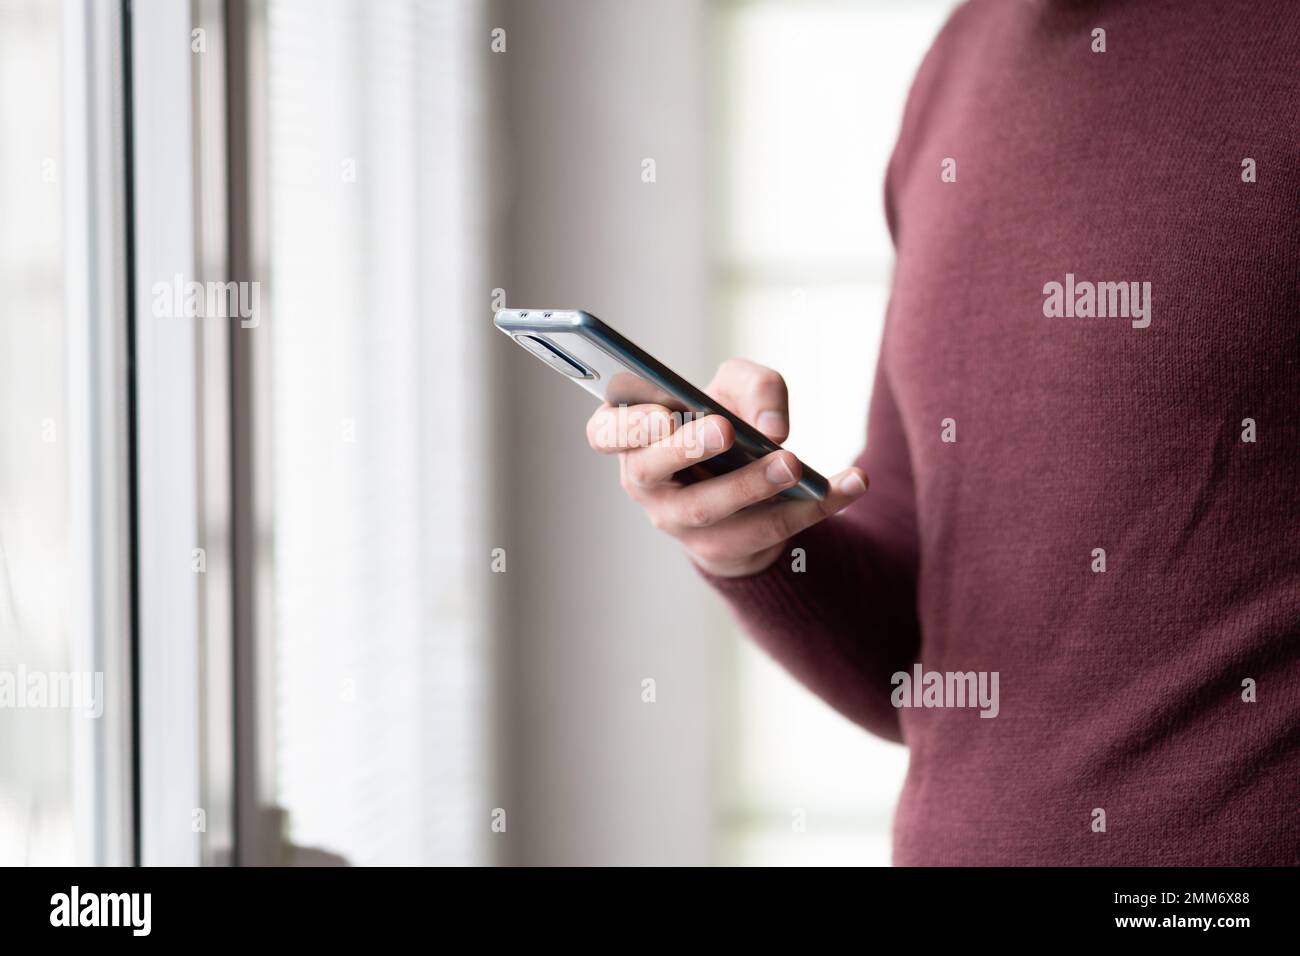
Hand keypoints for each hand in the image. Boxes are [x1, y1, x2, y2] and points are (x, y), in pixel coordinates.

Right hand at [586, 358, 868, 577]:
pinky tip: (853, 483)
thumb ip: (754, 387)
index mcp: (633, 435)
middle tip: (726, 430)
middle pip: (652, 473)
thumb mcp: (736, 389)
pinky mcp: (723, 550)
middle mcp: (646, 483)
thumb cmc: (724, 421)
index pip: (605, 434)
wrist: (744, 485)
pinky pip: (767, 531)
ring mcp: (679, 523)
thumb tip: (771, 429)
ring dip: (751, 486)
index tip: (661, 414)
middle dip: (687, 450)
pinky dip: (816, 506)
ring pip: (708, 511)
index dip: (628, 427)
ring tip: (793, 463)